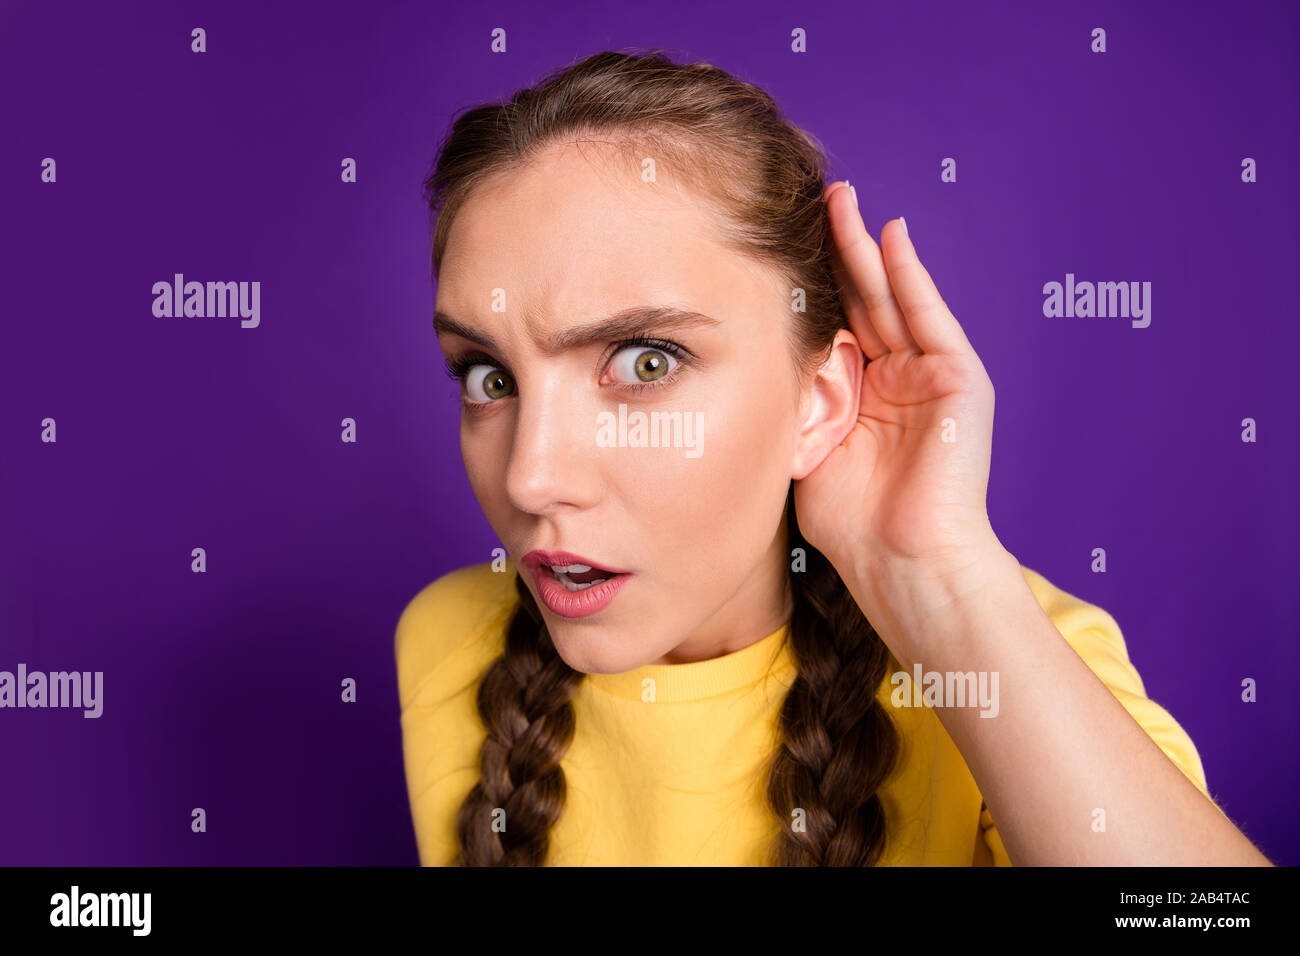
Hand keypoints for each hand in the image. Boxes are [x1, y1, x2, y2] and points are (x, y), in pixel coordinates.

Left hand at [793, 183, 1003, 597]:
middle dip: (836, 252)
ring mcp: (928, 376)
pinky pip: (928, 315)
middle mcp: (895, 380)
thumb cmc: (853, 524)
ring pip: (889, 298)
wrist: (905, 562)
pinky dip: (910, 274)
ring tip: (839, 200)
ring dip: (865, 248)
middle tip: (811, 201)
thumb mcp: (807, 450)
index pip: (832, 327)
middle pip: (859, 302)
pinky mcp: (958, 378)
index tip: (776, 249)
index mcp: (859, 398)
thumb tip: (754, 364)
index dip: (808, 288)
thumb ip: (794, 403)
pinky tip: (889, 234)